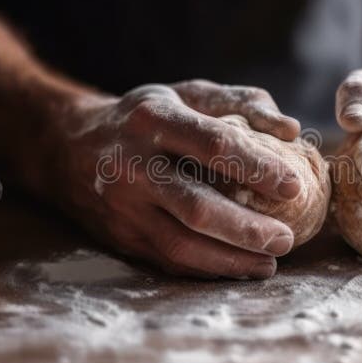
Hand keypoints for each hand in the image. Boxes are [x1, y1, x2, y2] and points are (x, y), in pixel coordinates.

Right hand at [56, 80, 301, 278]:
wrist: (66, 146)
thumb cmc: (144, 116)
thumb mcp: (186, 93)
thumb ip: (240, 103)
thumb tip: (291, 130)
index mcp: (154, 119)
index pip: (213, 145)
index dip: (257, 168)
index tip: (295, 187)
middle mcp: (133, 165)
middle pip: (197, 206)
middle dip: (247, 229)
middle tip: (286, 239)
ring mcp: (122, 206)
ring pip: (181, 244)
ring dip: (231, 259)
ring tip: (269, 262)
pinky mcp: (119, 236)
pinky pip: (167, 260)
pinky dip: (207, 269)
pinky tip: (237, 267)